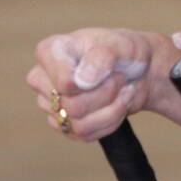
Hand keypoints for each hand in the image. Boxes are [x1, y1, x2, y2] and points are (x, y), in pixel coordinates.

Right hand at [26, 28, 153, 141]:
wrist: (138, 71)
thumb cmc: (125, 52)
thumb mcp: (122, 45)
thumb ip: (102, 57)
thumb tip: (82, 81)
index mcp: (50, 51)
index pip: (64, 82)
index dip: (93, 81)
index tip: (111, 68)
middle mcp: (42, 78)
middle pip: (71, 106)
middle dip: (107, 95)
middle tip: (121, 79)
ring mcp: (49, 104)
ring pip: (77, 124)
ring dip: (112, 110)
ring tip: (123, 91)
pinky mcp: (62, 124)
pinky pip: (83, 135)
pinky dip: (109, 123)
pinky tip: (117, 105)